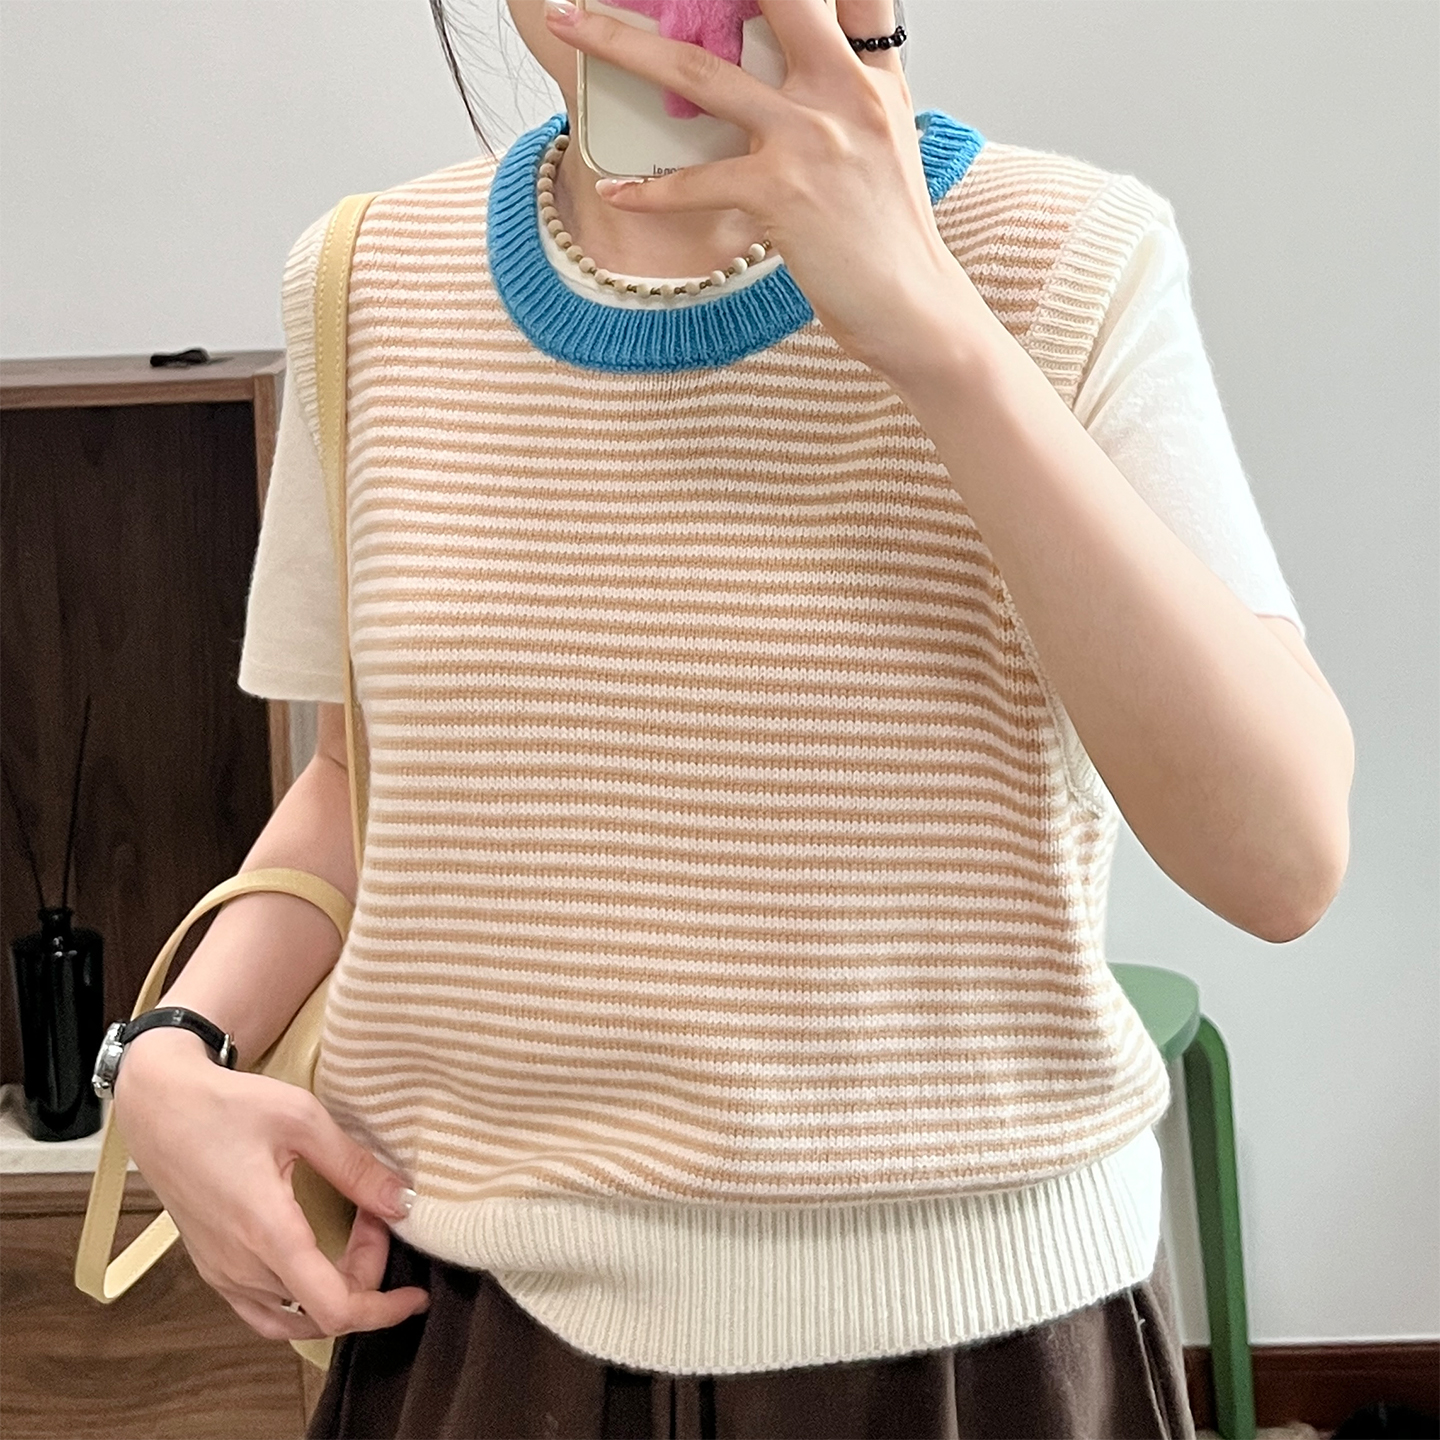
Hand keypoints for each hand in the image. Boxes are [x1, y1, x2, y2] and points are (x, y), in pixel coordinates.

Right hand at [112, 1027, 429, 1341]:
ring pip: (296, 1315)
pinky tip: (321, 1261)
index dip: (382, 1310)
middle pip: (323, 1310)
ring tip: (355, 1230)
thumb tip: (402, 1202)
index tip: (414, 1294)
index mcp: (267, 1231)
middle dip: (367, 1272)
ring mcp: (222, 1273)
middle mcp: (241, 1266)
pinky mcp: (212, 1268)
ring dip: (337, 1285)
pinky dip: (303, 1300)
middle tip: (375, 1212)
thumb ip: (354, 1167)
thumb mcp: (302, 1120)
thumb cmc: (227, 1106)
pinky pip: (264, 1311)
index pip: (334, 1308)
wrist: (160, 1107)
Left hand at [543, 0, 977, 374]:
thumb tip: (798, 69)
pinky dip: (649, 191)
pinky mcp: (783, 195)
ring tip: (569, 26)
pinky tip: (615, 191)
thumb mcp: (885, 144)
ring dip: (622, 42)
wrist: (913, 308)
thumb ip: (848, 92)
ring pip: (700, 70)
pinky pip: (696, 182)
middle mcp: (844, 92)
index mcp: (870, 75)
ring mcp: (812, 140)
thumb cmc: (889, 238)